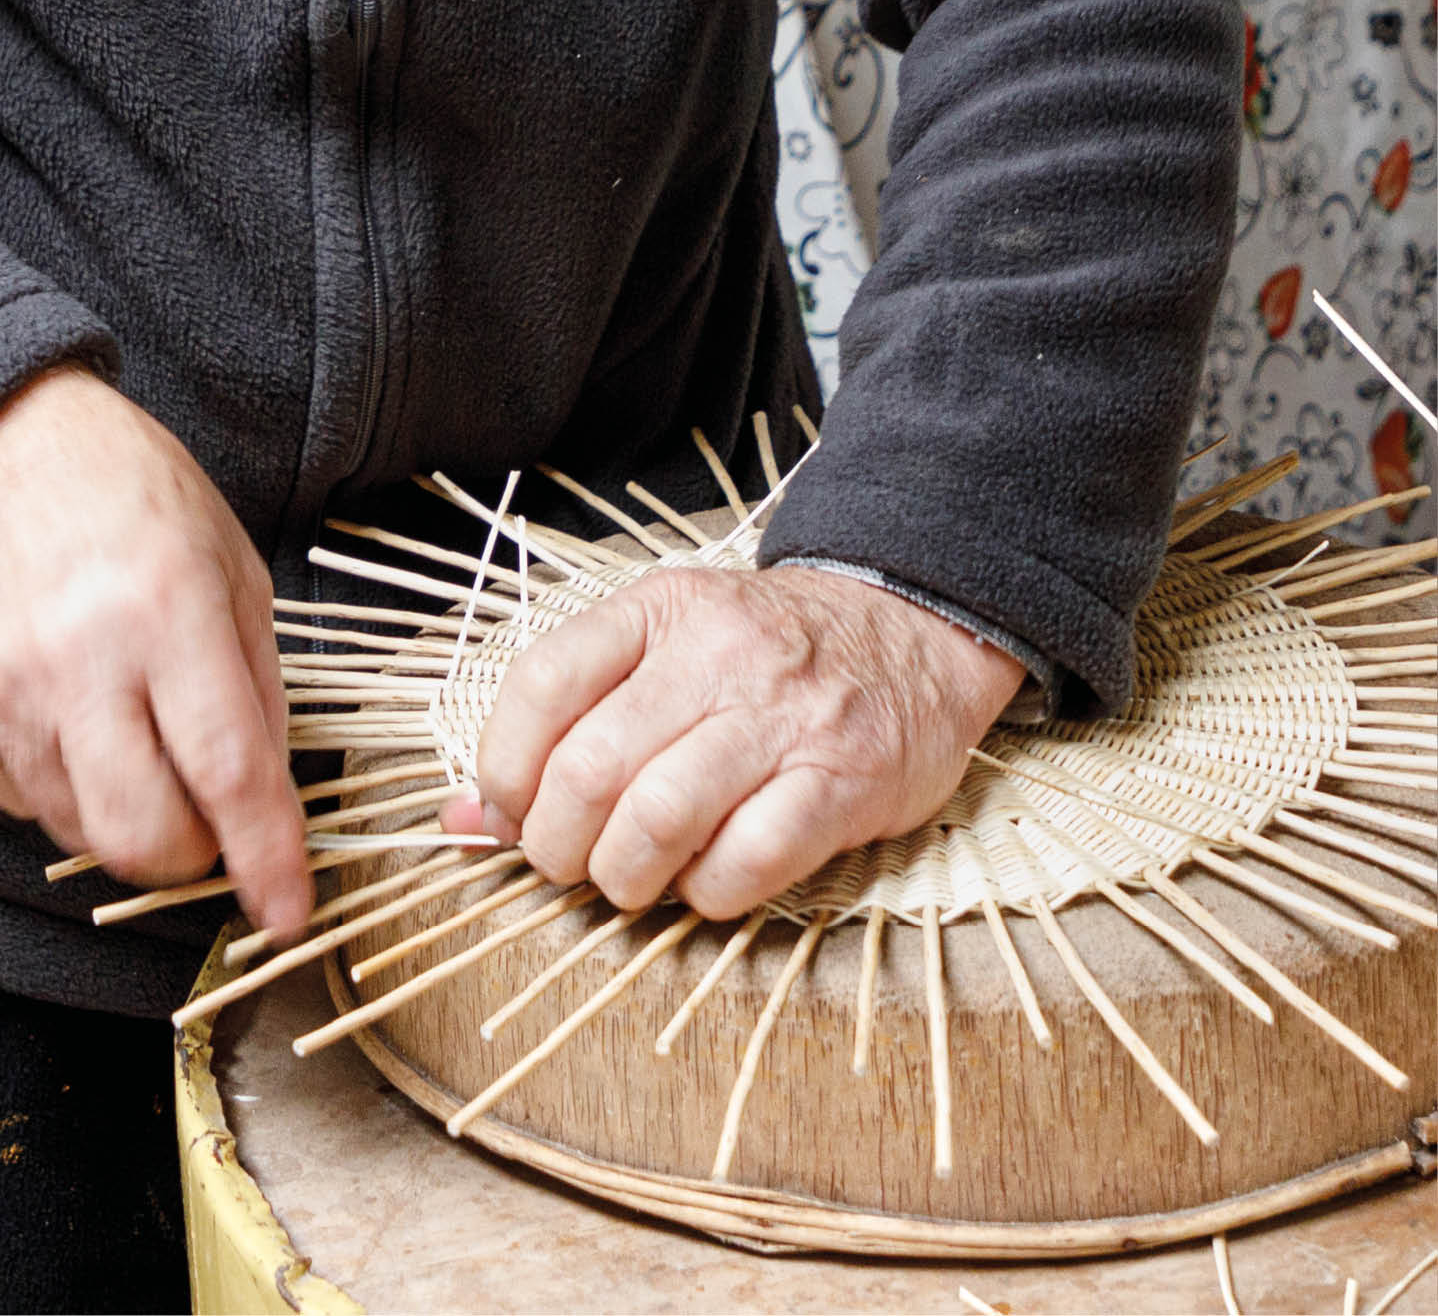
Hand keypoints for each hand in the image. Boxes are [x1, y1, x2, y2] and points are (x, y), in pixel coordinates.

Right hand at [0, 365, 309, 934]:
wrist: (23, 442)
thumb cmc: (148, 500)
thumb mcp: (239, 577)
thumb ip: (261, 690)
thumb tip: (274, 797)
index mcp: (171, 619)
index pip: (230, 776)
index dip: (265, 859)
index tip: (289, 911)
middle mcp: (83, 664)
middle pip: (140, 834)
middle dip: (194, 860)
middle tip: (221, 824)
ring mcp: (12, 689)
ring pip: (80, 831)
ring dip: (136, 824)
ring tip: (156, 754)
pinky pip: (28, 802)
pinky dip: (78, 797)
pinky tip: (99, 736)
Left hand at [441, 565, 1024, 918]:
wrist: (913, 632)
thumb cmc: (768, 653)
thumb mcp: (665, 650)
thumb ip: (567, 723)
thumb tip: (462, 820)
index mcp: (661, 610)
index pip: (543, 683)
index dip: (503, 768)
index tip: (509, 809)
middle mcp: (718, 654)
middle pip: (590, 769)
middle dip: (556, 845)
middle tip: (569, 861)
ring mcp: (784, 718)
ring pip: (658, 820)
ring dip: (623, 876)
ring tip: (629, 878)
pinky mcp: (842, 781)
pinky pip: (744, 862)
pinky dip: (705, 893)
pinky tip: (706, 880)